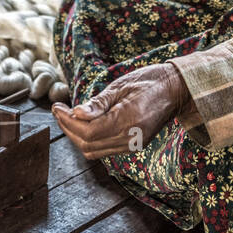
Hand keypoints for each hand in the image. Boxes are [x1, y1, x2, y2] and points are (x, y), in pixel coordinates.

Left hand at [52, 64, 192, 160]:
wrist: (176, 90)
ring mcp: (133, 145)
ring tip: (66, 117)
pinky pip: (104, 149)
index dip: (68, 122)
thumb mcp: (121, 86)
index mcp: (128, 121)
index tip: (57, 107)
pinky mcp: (133, 146)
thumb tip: (76, 113)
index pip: (88, 132)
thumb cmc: (149, 81)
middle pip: (88, 145)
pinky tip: (83, 123)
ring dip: (76, 136)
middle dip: (68, 129)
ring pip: (94, 151)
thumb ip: (99, 103)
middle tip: (58, 111)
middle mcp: (131, 139)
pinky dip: (89, 139)